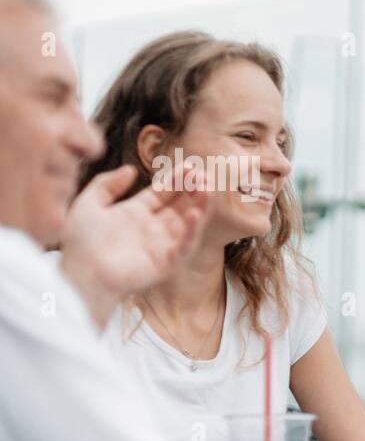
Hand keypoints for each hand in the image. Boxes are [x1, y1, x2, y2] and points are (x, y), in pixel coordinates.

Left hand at [61, 164, 208, 299]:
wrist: (80, 274)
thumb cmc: (80, 243)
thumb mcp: (89, 204)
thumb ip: (107, 184)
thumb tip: (130, 169)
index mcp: (135, 213)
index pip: (163, 193)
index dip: (177, 180)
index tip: (189, 166)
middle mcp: (152, 228)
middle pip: (179, 205)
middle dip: (193, 191)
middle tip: (204, 175)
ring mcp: (161, 245)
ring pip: (187, 223)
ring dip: (199, 207)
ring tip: (207, 190)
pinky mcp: (166, 263)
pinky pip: (184, 246)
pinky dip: (191, 231)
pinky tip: (194, 214)